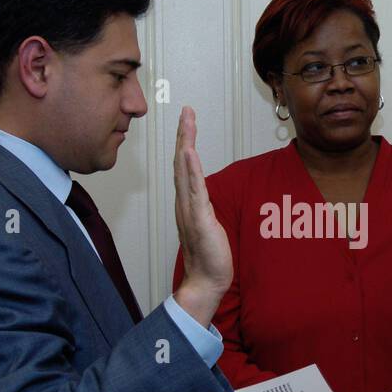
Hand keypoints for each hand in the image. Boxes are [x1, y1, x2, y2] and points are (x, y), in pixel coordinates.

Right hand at [173, 107, 231, 327]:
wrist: (206, 281)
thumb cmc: (209, 257)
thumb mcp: (210, 224)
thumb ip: (206, 208)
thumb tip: (208, 197)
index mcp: (187, 203)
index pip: (185, 166)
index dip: (185, 142)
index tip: (188, 121)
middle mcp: (184, 202)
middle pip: (181, 161)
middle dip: (184, 134)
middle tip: (186, 110)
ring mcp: (190, 209)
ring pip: (185, 169)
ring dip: (186, 142)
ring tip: (187, 121)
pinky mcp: (199, 218)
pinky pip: (194, 190)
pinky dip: (190, 169)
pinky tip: (188, 152)